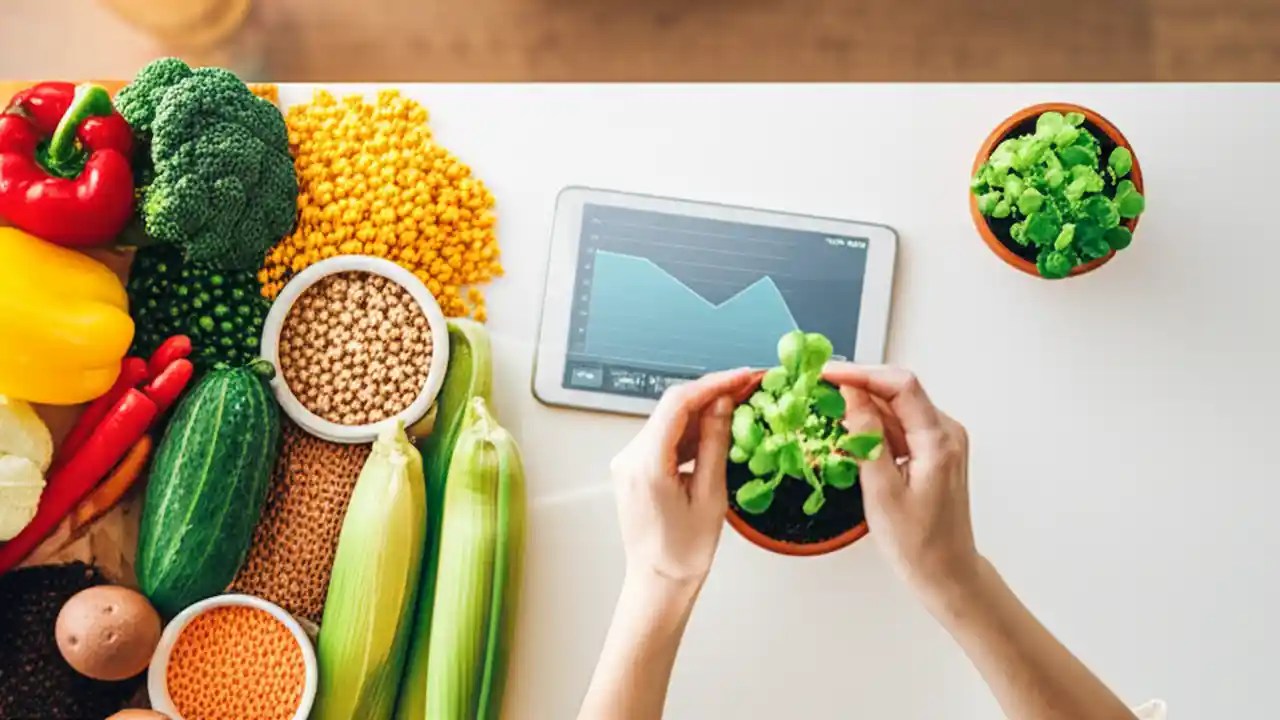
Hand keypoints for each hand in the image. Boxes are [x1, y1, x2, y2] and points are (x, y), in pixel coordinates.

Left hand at [610, 368, 753, 588]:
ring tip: (739, 407)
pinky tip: (716, 432)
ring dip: (702, 413)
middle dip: (711, 394)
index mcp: (646, 463)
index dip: (713, 383)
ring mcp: (628, 462)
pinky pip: (664, 439)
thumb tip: (722, 404)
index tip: (741, 376)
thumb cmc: (684, 552)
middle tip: (747, 387)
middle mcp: (630, 457)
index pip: (678, 403)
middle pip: (672, 409)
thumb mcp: (711, 495)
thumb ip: (715, 443)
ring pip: (670, 422)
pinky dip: (690, 432)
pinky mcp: (633, 468)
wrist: (657, 583)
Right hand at [823, 363, 979, 606]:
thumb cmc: (918, 543)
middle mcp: (946, 433)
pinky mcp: (932, 451)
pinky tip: (850, 433)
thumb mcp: (882, 491)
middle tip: (819, 388)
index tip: (827, 374)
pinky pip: (900, 425)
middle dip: (858, 385)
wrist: (946, 571)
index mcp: (939, 441)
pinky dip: (874, 425)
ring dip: (863, 405)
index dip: (861, 374)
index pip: (901, 385)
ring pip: (897, 407)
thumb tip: (851, 397)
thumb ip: (866, 438)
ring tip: (827, 409)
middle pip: (899, 391)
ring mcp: (941, 441)